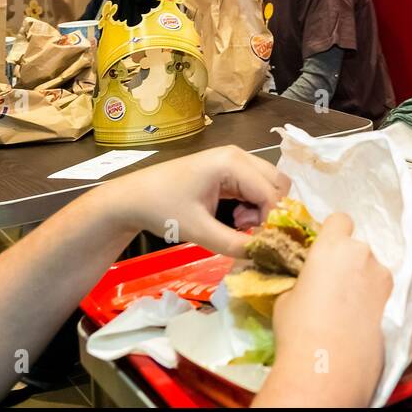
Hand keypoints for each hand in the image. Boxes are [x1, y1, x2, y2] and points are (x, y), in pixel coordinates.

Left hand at [103, 146, 289, 257]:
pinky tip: (235, 217)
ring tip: (238, 223)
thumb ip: (232, 243)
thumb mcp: (198, 230)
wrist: (133, 198)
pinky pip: (256, 186)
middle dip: (270, 211)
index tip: (262, 243)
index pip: (271, 193)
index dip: (272, 221)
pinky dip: (253, 204)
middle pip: (278, 184)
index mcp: (232, 163)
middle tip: (248, 230)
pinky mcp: (230, 170)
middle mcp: (239, 156)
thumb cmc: (162, 208)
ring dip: (262, 208)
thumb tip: (262, 255)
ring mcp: (234, 160)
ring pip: (270, 185)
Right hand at [257, 213, 391, 407]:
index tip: (325, 250)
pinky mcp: (393, 300)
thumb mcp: (288, 296)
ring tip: (347, 308)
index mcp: (332, 246)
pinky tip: (359, 319)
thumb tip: (309, 283)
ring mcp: (381, 275)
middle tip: (332, 285)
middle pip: (357, 247)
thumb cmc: (299, 328)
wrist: (327, 363)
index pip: (340, 220)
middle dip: (348, 261)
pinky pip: (380, 289)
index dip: (333, 233)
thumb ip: (304, 279)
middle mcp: (362, 253)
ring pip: (371, 268)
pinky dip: (372, 298)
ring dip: (362, 279)